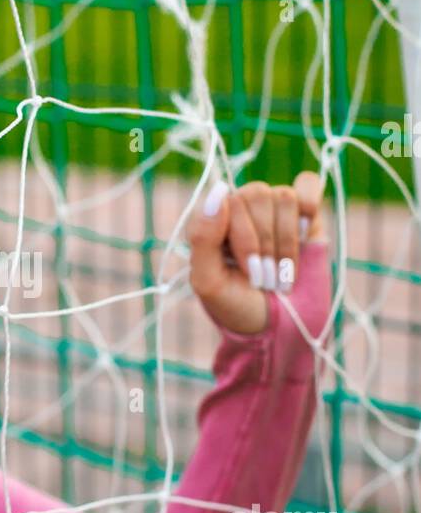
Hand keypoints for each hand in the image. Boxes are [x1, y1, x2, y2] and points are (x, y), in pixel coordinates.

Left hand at [188, 171, 326, 334]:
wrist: (280, 328)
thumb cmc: (238, 305)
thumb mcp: (209, 282)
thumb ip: (203, 238)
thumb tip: (218, 194)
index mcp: (212, 220)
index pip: (228, 202)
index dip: (245, 239)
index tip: (250, 274)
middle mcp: (241, 208)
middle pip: (257, 194)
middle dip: (266, 243)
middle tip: (268, 277)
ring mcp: (273, 209)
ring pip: (283, 196)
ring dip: (288, 241)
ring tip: (284, 270)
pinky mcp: (304, 214)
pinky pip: (307, 184)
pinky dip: (309, 206)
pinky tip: (306, 233)